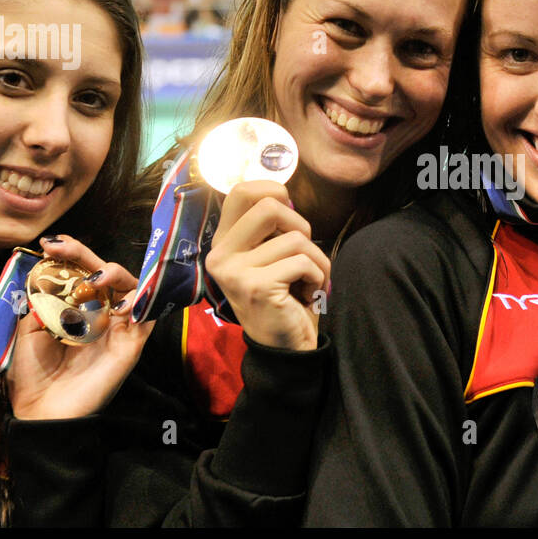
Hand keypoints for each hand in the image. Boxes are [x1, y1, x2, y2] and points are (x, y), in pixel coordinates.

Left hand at [7, 235, 155, 420]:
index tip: (51, 244)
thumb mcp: (28, 330)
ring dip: (116, 274)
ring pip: (132, 287)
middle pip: (106, 274)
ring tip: (95, 279)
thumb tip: (49, 276)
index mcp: (77, 310)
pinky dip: (140, 302)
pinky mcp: (132, 344)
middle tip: (64, 247)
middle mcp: (100, 314)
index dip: (71, 254)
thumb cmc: (33, 375)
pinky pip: (148, 316)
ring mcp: (118, 328)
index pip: (81, 273)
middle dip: (86, 255)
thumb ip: (43, 303)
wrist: (42, 411)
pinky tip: (119, 304)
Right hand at [204, 180, 330, 351]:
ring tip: (308, 283)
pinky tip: (306, 295)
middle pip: (268, 206)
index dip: (273, 189)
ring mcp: (234, 271)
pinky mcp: (255, 286)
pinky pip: (303, 262)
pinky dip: (318, 277)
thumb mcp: (273, 256)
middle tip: (304, 253)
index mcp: (223, 243)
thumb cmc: (285, 298)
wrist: (286, 349)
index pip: (240, 192)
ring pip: (295, 238)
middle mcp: (220, 254)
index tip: (290, 210)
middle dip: (301, 226)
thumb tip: (284, 195)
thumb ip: (271, 228)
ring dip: (316, 261)